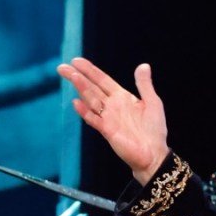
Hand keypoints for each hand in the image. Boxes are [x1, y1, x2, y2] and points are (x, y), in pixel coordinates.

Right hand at [56, 58, 169, 185]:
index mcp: (122, 97)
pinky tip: (76, 102)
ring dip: (81, 88)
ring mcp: (108, 118)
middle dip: (77, 76)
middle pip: (91, 87)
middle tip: (62, 68)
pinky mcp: (107, 130)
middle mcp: (112, 105)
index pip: (102, 80)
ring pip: (91, 99)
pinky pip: (93, 119)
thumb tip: (143, 65)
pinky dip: (85, 111)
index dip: (90, 70)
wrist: (154, 154)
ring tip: (72, 76)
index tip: (76, 61)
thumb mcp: (152, 102)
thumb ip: (144, 84)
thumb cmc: (154, 130)